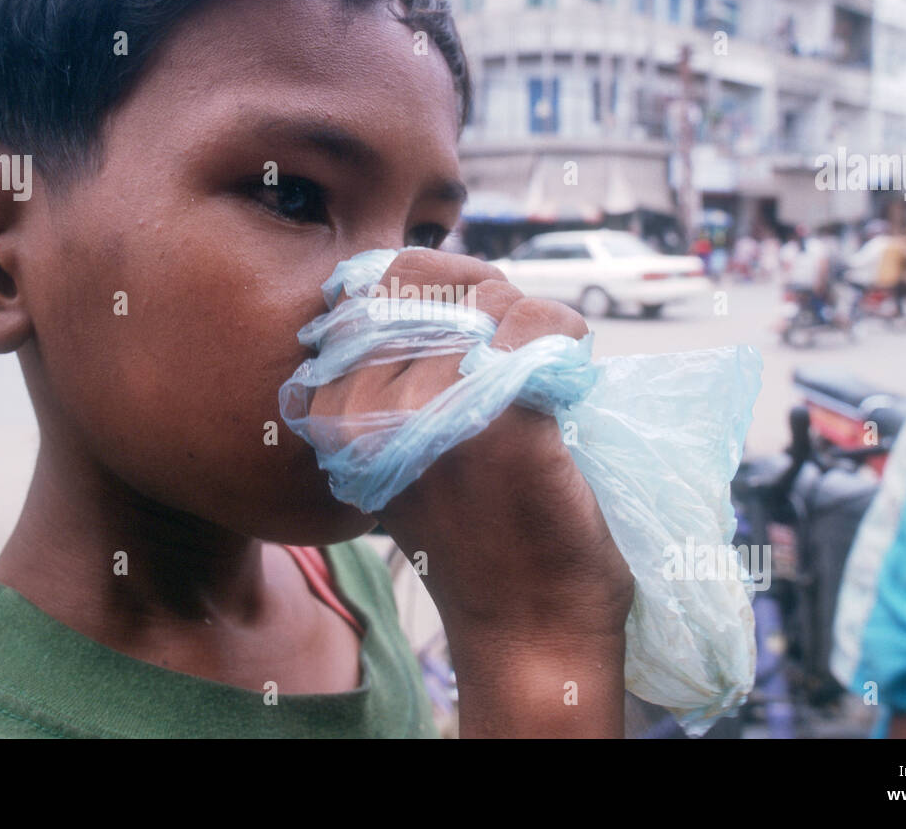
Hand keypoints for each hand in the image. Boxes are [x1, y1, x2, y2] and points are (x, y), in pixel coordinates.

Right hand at [310, 249, 632, 735]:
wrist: (529, 626)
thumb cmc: (476, 542)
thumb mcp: (403, 460)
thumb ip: (389, 383)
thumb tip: (409, 288)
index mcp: (336, 411)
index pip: (374, 286)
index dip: (433, 279)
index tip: (474, 310)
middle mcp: (370, 402)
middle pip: (431, 281)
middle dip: (484, 294)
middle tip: (515, 340)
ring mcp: (433, 404)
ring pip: (490, 296)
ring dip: (531, 318)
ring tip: (543, 364)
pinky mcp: (500, 411)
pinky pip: (537, 320)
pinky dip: (564, 331)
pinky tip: (570, 372)